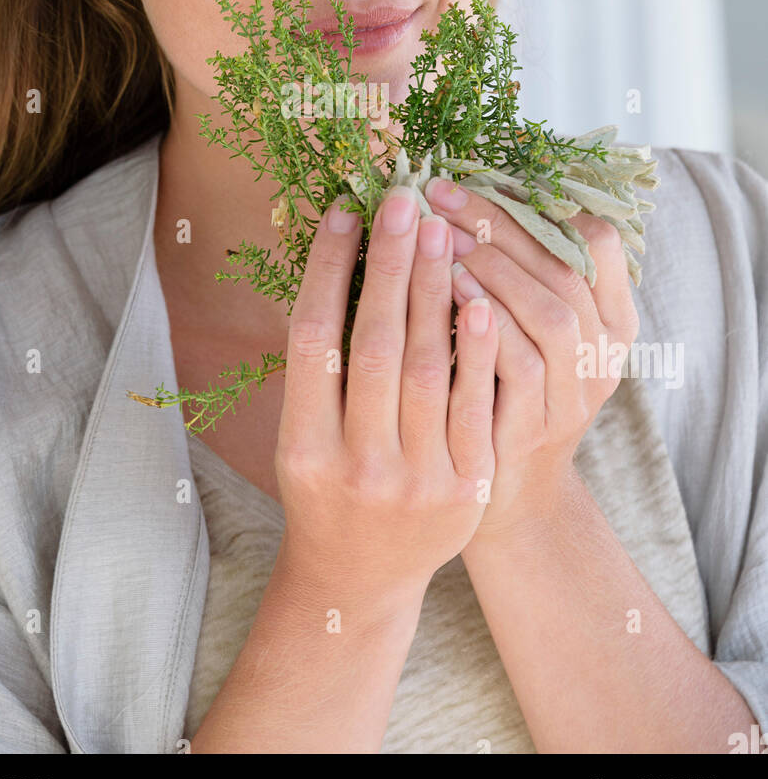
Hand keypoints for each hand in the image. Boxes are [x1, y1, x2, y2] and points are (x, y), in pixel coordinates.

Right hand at [274, 185, 499, 615]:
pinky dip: (475, 349)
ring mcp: (416, 481)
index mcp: (303, 447)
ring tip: (441, 232)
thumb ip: (320, 365)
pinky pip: (474, 404)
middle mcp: (356, 466)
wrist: (361, 577)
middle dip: (390, 266)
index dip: (329, 270)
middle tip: (404, 201)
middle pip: (374, 345)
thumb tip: (342, 259)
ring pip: (427, 369)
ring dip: (435, 292)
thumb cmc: (325, 486)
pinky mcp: (466, 488)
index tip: (346, 213)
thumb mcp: (301, 434)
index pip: (314, 338)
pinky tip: (477, 298)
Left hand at [423, 176, 640, 547]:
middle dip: (499, 223)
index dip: (540, 204)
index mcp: (612, 320)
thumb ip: (514, 273)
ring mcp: (575, 397)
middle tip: (439, 193)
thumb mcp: (522, 330)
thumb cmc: (498, 392)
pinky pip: (520, 366)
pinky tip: (444, 290)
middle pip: (566, 268)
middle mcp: (603, 356)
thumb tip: (462, 192)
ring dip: (494, 265)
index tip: (478, 175)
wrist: (498, 497)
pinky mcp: (536, 429)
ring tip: (439, 233)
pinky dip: (484, 322)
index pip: (601, 241)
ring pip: (553, 313)